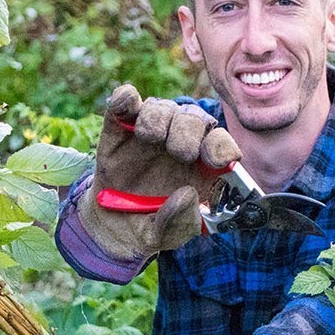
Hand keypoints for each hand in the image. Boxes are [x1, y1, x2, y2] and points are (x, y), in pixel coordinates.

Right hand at [79, 84, 240, 261]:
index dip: (222, 147)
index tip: (216, 160)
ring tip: (150, 138)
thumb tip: (186, 195)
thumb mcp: (170, 235)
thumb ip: (182, 221)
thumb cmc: (151, 226)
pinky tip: (126, 105)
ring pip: (163, 107)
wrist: (112, 227)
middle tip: (181, 153)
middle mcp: (180, 142)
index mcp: (203, 166)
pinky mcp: (119, 127)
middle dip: (190, 131)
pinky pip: (125, 102)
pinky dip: (126, 99)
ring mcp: (150, 132)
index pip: (221, 144)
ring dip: (160, 118)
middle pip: (194, 118)